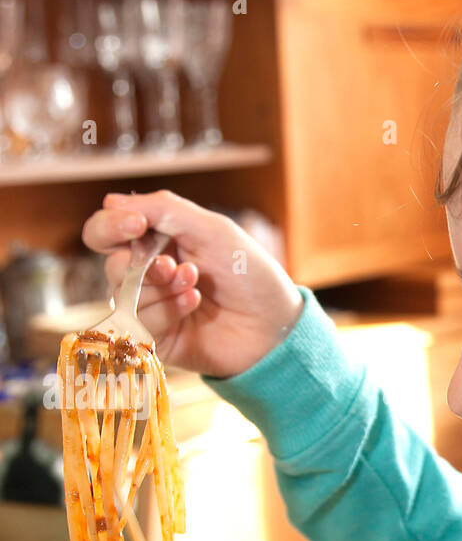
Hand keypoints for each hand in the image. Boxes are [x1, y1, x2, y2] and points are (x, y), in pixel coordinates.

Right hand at [81, 189, 303, 376]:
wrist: (274, 324)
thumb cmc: (249, 273)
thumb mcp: (211, 230)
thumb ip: (163, 210)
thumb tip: (110, 202)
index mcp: (156, 241)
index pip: (107, 231)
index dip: (111, 226)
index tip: (135, 225)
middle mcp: (148, 274)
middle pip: (110, 265)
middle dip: (140, 263)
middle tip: (172, 265)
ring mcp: (152, 308)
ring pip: (123, 296)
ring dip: (160, 287)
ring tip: (196, 285)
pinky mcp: (157, 338)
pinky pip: (140, 323)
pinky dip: (167, 310)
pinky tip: (194, 304)